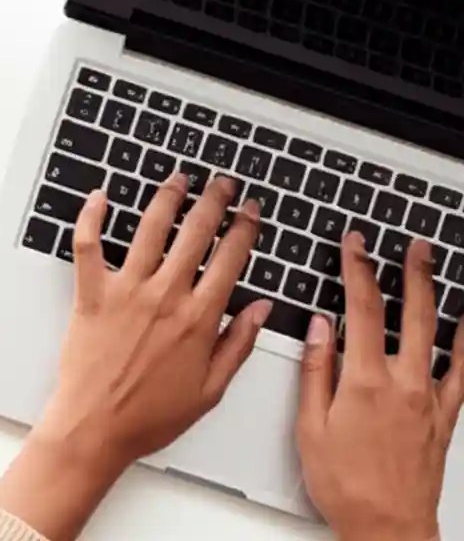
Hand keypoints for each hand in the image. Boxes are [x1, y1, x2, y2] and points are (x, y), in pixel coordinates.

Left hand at [0, 174, 270, 539]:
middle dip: (214, 201)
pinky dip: (91, 217)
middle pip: (196, 233)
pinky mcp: (90, 295)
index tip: (251, 210)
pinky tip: (100, 196)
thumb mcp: (211, 389)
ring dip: (168, 198)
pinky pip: (88, 246)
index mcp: (198, 319)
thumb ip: (239, 344)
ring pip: (150, 229)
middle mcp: (164, 297)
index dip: (245, 228)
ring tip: (178, 179)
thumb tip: (261, 308)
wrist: (95, 428)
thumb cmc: (149, 416)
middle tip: (222, 184)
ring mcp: (126, 292)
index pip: (231, 259)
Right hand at [297, 234, 463, 540]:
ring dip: (437, 295)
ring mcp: (429, 397)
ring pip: (438, 334)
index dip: (358, 270)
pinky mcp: (445, 415)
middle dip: (409, 271)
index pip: (362, 309)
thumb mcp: (309, 426)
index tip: (356, 246)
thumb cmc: (345, 483)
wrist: (388, 525)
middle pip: (410, 312)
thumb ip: (316, 371)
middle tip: (410, 246)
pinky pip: (463, 370)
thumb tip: (319, 328)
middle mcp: (403, 383)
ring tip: (436, 267)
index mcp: (363, 382)